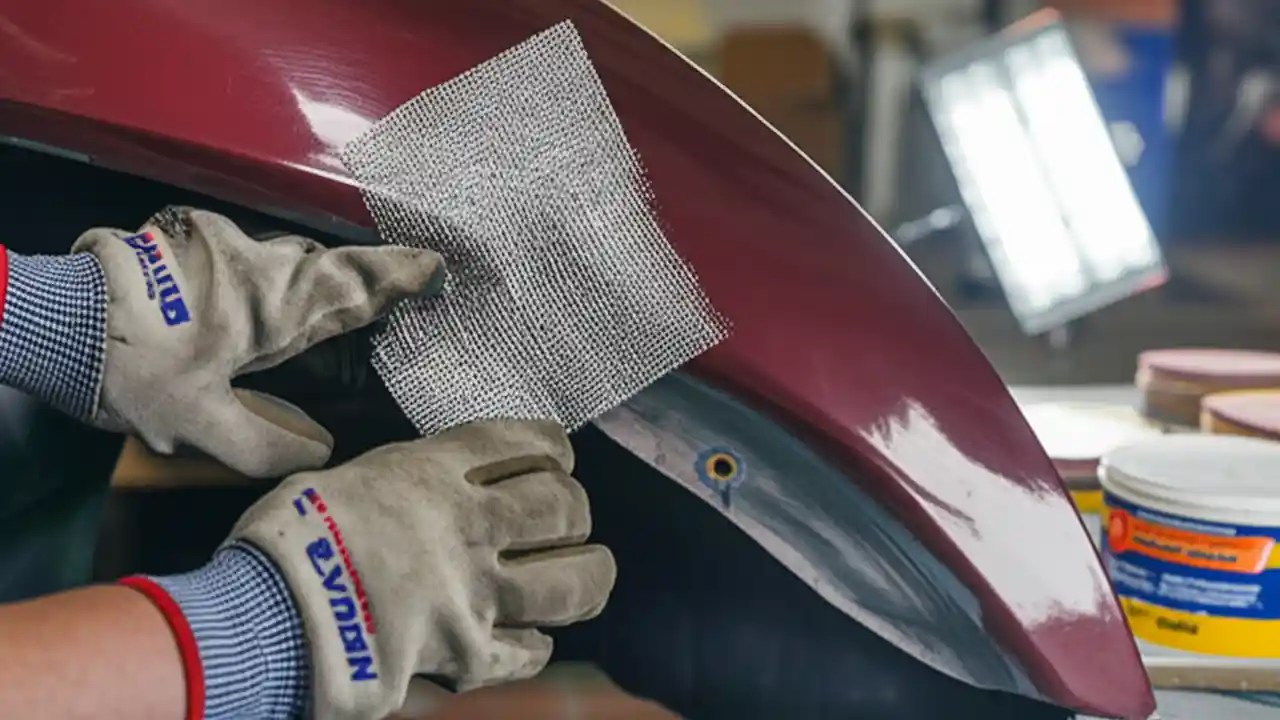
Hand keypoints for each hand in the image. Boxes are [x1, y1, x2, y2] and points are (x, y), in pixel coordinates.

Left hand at [73, 207, 443, 476]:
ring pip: (280, 257)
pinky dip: (262, 273)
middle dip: (355, 277)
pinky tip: (244, 299)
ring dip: (304, 276)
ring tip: (311, 308)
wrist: (45, 316)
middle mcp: (254, 264)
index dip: (398, 277)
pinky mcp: (180, 240)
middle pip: (321, 265)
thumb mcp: (197, 423)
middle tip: (384, 293)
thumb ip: (263, 441)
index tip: (437, 267)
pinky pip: (244, 254)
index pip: (351, 285)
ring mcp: (215, 245)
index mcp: (271, 304)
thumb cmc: (131, 367)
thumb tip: (322, 452)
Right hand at [231, 419, 616, 719]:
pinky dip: (537, 643)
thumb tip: (426, 484)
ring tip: (590, 572)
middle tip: (571, 520)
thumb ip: (404, 479)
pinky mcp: (467, 653)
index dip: (555, 449)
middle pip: (565, 509)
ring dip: (590, 575)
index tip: (559, 458)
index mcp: (435, 472)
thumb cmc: (289, 538)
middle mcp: (469, 525)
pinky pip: (531, 650)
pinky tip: (532, 637)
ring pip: (572, 581)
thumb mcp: (350, 476)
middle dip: (576, 513)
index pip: (527, 443)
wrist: (265, 612)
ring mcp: (475, 592)